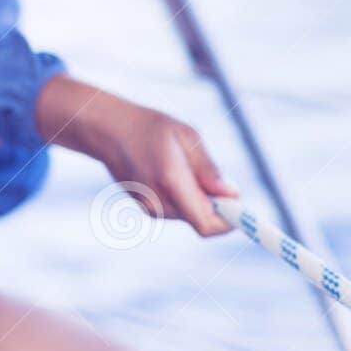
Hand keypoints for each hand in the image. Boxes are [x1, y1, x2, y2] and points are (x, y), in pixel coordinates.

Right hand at [35, 75, 236, 235]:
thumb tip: (231, 194)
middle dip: (218, 207)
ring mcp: (149, 207)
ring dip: (200, 200)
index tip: (241, 209)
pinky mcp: (145, 208)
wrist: (109, 131)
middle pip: (201, 221)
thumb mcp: (187, 137)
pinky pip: (176, 210)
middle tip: (223, 183)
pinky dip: (185, 198)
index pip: (206, 222)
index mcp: (171, 181)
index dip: (228, 222)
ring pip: (189, 216)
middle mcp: (159, 201)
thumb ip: (208, 169)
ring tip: (189, 169)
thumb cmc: (152, 128)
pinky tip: (173, 173)